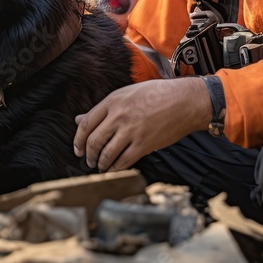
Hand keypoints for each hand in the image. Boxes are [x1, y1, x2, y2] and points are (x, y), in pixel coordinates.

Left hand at [72, 78, 211, 172]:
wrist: (185, 101)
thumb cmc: (157, 94)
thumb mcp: (127, 93)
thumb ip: (103, 108)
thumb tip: (79, 119)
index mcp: (113, 101)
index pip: (86, 123)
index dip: (78, 139)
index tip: (77, 148)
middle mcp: (119, 116)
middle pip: (93, 141)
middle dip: (88, 154)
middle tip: (87, 160)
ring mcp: (132, 131)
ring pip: (107, 153)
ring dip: (100, 163)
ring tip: (100, 166)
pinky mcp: (144, 144)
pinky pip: (124, 161)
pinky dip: (115, 168)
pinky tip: (113, 169)